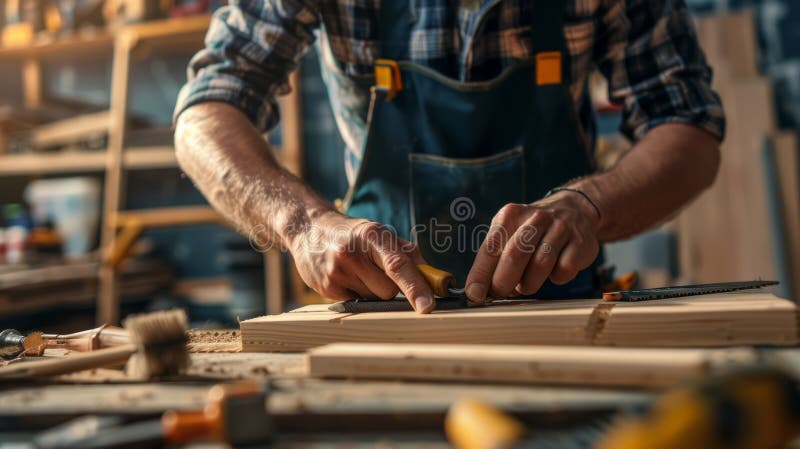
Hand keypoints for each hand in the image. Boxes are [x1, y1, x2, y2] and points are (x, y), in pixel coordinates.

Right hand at [289, 211, 435, 312]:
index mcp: (371, 235)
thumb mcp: (380, 234)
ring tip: (358, 272)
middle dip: (390, 286)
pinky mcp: (325, 288)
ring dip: (372, 291)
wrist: (308, 229)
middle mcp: (351, 252)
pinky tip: (346, 278)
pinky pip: (356, 303)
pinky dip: (357, 294)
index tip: (427, 306)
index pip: (397, 265)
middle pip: (388, 290)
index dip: (415, 287)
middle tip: (376, 270)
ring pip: (373, 299)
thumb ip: (408, 254)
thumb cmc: (353, 234)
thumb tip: (433, 278)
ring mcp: (336, 271)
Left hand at [465, 192, 600, 302]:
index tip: (474, 294)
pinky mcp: (581, 242)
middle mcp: (536, 217)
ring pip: (540, 265)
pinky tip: (553, 272)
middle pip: (514, 256)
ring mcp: (561, 228)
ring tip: (526, 284)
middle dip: (504, 282)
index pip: (490, 248)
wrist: (574, 211)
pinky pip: (564, 270)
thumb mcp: (509, 234)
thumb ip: (493, 259)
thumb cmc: (533, 232)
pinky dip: (556, 278)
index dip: (480, 274)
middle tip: (502, 293)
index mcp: (510, 215)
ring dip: (529, 284)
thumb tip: (478, 291)